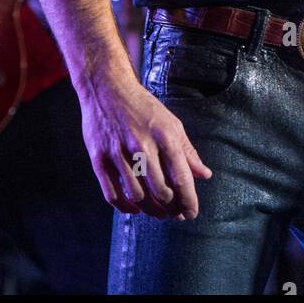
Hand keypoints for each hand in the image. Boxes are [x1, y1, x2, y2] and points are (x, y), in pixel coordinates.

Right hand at [79, 72, 212, 219]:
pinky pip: (112, 194)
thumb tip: (205, 175)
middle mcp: (142, 145)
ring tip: (157, 212)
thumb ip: (187, 151)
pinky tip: (134, 207)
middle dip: (171, 208)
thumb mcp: (171, 123)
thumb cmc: (143, 107)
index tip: (191, 213)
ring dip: (150, 210)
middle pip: (161, 192)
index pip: (181, 177)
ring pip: (137, 196)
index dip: (188, 201)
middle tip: (174, 213)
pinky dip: (125, 206)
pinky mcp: (99, 159)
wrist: (107, 88)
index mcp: (165, 135)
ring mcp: (118, 153)